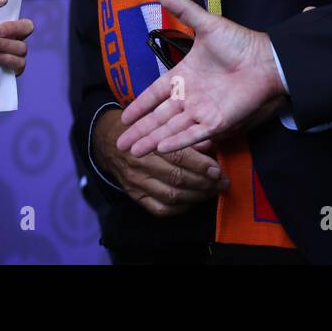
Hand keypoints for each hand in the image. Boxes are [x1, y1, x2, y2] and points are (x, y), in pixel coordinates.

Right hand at [93, 107, 226, 216]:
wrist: (108, 142)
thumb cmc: (140, 128)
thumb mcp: (158, 121)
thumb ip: (182, 132)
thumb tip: (210, 143)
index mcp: (145, 141)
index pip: (178, 157)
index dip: (201, 165)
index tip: (218, 169)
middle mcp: (139, 165)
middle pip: (177, 179)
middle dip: (205, 183)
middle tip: (223, 182)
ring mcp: (136, 183)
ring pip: (171, 196)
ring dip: (197, 197)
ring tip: (214, 192)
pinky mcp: (135, 196)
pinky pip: (160, 209)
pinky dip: (181, 208)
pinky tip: (195, 200)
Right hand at [116, 0, 285, 156]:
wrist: (265, 58)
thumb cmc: (239, 42)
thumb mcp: (206, 24)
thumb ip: (183, 10)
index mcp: (184, 76)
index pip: (154, 94)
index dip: (139, 106)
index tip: (123, 118)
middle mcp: (190, 97)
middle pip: (158, 117)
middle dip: (139, 131)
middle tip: (120, 145)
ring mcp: (203, 110)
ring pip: (171, 129)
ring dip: (152, 140)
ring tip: (134, 152)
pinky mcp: (218, 122)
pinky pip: (193, 134)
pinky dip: (177, 142)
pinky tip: (161, 149)